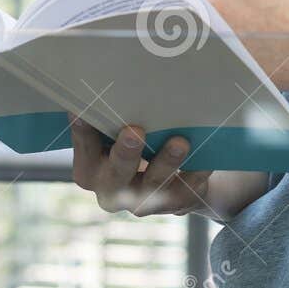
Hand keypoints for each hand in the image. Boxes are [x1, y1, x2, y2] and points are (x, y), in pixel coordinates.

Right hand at [70, 119, 209, 217]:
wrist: (167, 180)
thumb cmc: (133, 145)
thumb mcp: (115, 135)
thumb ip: (110, 119)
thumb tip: (110, 83)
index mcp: (89, 170)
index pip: (83, 149)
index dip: (83, 133)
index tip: (83, 111)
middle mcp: (111, 190)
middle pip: (115, 175)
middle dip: (125, 154)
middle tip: (134, 131)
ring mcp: (141, 201)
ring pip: (154, 186)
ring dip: (166, 163)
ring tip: (180, 142)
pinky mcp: (172, 204)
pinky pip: (185, 192)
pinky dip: (195, 174)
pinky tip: (205, 160)